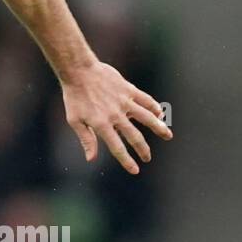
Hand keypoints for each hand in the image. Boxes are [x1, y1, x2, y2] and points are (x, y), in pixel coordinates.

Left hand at [62, 60, 171, 174]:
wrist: (79, 71)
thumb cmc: (74, 97)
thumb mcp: (75, 120)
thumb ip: (86, 139)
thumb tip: (91, 159)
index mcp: (101, 124)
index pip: (117, 147)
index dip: (127, 161)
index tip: (135, 170)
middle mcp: (115, 115)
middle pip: (134, 136)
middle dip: (143, 150)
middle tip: (148, 158)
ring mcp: (123, 101)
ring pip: (146, 117)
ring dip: (158, 127)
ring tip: (168, 135)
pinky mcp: (128, 89)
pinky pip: (144, 99)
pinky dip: (154, 107)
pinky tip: (160, 114)